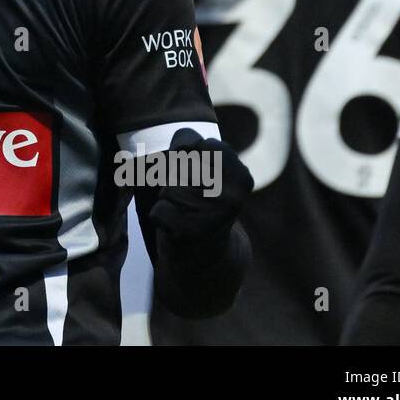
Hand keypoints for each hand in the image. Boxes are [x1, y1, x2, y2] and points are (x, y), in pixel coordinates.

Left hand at [148, 128, 252, 243]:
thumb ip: (191, 146)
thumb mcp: (206, 170)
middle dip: (174, 177)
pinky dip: (160, 217)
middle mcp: (231, 197)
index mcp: (240, 176)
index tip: (197, 175)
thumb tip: (180, 144)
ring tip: (183, 211)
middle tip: (189, 198)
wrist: (206, 256)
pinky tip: (176, 227)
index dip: (184, 155)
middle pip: (177, 165)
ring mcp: (212, 216)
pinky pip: (158, 210)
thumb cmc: (199, 202)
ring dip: (167, 198)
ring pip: (167, 187)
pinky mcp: (190, 234)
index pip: (193, 142)